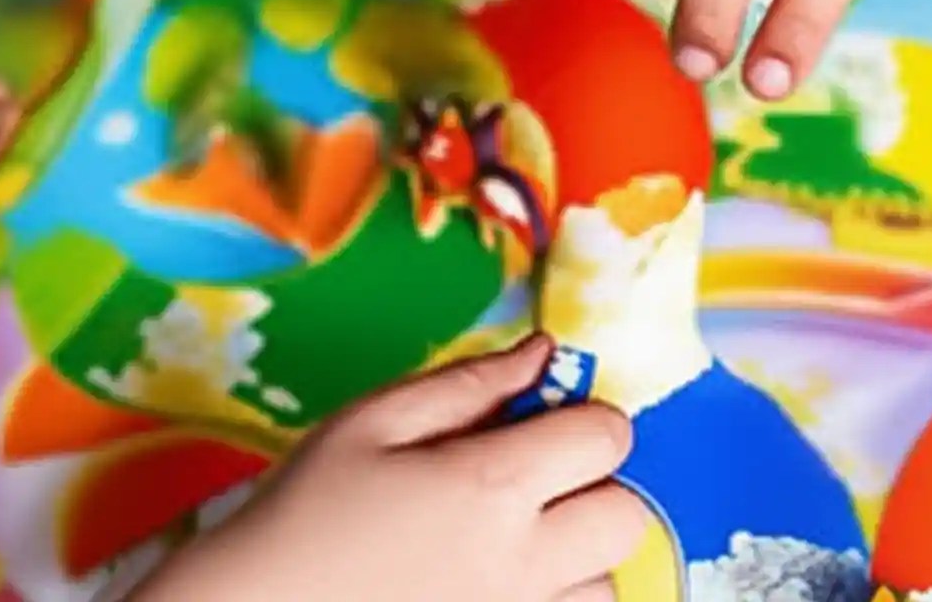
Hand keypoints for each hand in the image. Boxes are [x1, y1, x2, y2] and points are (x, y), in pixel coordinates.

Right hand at [132, 334, 648, 601]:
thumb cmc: (306, 511)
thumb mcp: (374, 420)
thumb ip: (469, 383)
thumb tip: (542, 353)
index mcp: (490, 487)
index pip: (606, 438)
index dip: (588, 416)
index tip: (551, 418)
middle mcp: (521, 563)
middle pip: (625, 515)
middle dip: (596, 485)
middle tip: (538, 478)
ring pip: (606, 581)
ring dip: (578, 551)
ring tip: (513, 538)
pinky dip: (555, 596)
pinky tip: (502, 577)